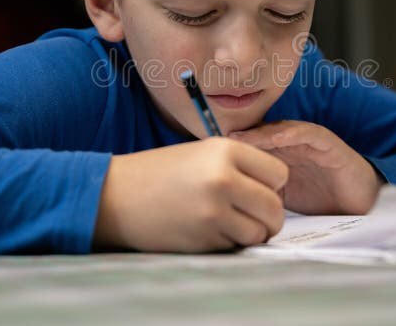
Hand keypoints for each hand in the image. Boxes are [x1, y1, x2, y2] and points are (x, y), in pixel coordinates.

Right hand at [92, 137, 287, 251]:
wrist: (115, 195)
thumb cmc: (159, 173)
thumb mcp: (202, 153)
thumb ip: (240, 166)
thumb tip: (278, 190)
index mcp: (226, 150)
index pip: (279, 174)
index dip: (272, 185)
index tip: (257, 189)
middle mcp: (223, 178)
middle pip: (275, 208)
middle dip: (268, 217)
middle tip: (252, 215)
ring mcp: (214, 211)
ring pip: (260, 232)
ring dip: (250, 233)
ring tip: (228, 223)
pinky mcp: (203, 239)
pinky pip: (235, 246)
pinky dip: (228, 243)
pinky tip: (206, 230)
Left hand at [229, 121, 381, 214]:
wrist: (359, 203)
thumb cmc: (321, 199)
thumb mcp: (284, 199)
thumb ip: (261, 194)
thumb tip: (230, 203)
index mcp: (279, 157)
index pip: (251, 147)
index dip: (231, 150)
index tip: (208, 156)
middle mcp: (291, 145)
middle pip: (260, 135)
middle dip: (239, 138)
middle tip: (216, 142)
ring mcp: (309, 142)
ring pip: (280, 131)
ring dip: (260, 133)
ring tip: (242, 138)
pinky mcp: (328, 144)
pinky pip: (309, 133)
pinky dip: (292, 132)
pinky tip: (277, 137)